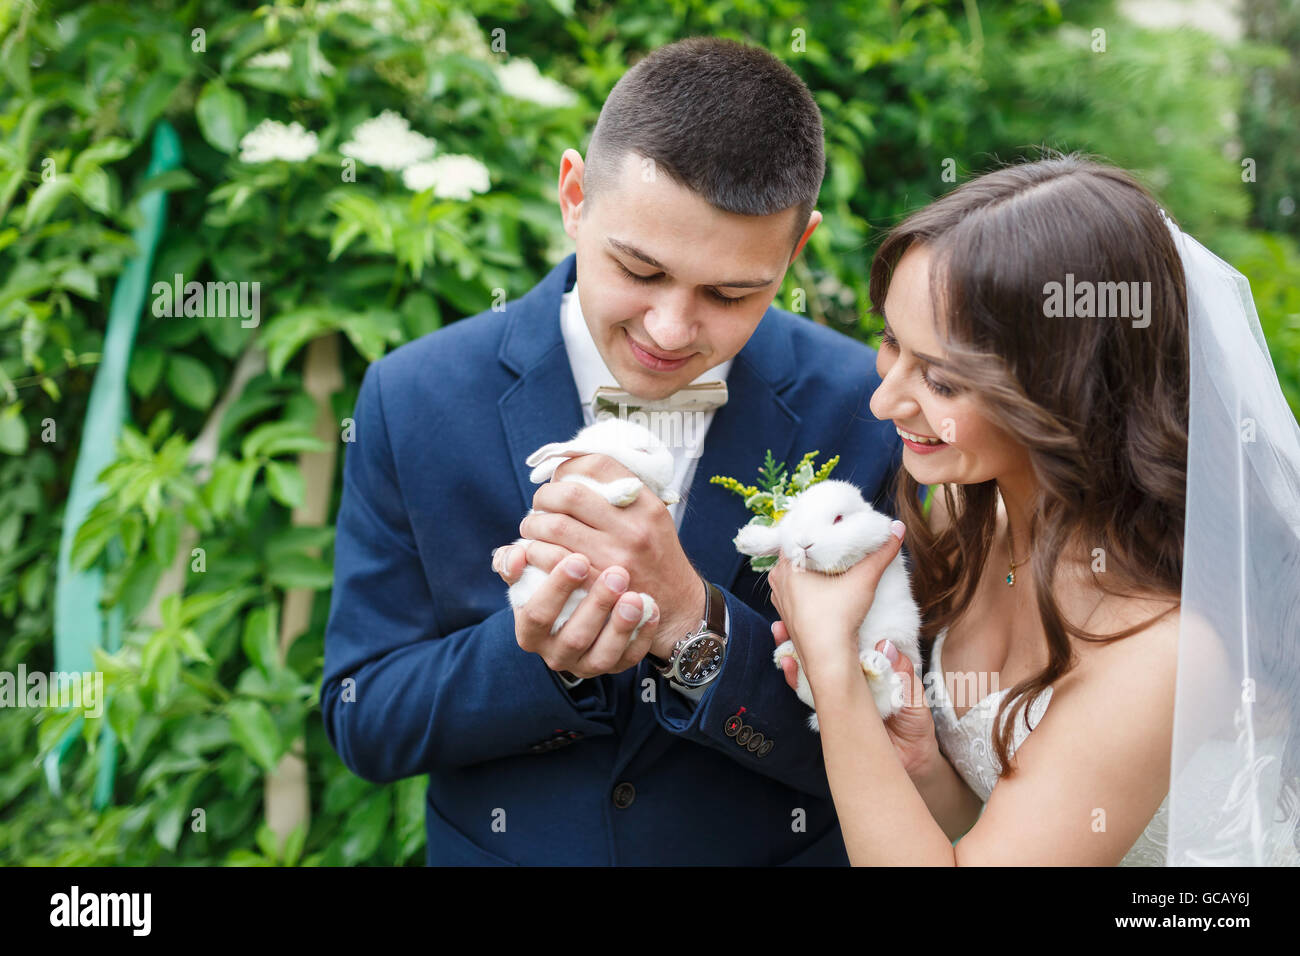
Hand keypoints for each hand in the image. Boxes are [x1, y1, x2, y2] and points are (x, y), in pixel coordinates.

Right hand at [492, 539, 660, 677]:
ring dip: (620, 626)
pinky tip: (651, 608)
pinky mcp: (615, 666)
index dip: (556, 588)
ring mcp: (586, 665)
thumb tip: (517, 556)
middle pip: (574, 636)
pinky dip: (643, 636)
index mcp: (530, 631)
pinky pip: (630, 658)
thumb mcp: (531, 572)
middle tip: (616, 573)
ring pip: (602, 655)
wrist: (584, 604)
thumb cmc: (554, 583)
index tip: (579, 559)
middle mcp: (555, 654)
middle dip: (596, 605)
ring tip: (635, 596)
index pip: (538, 615)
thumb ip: (515, 560)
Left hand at [517, 454, 703, 661]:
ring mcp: (615, 558)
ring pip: (555, 526)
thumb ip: (622, 494)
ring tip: (533, 528)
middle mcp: (632, 528)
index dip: (569, 467)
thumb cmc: (658, 557)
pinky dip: (536, 552)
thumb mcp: (653, 517)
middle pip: (569, 494)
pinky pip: (553, 559)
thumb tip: (574, 472)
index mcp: (645, 504)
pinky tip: (536, 552)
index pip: (597, 465)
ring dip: (534, 524)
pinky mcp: (599, 585)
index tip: (560, 478)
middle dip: (544, 496)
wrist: (678, 606)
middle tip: (540, 504)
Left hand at [767, 522, 904, 689]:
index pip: (797, 533)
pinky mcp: (788, 615)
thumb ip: (881, 553)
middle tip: (837, 534)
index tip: (832, 519)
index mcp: (787, 566)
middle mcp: (778, 581)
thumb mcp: (863, 580)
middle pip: (797, 553)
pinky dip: (809, 583)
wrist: (828, 661)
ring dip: (812, 565)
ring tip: (834, 556)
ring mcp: (781, 599)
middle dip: (816, 544)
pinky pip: (797, 590)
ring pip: (796, 573)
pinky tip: (826, 583)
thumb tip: (897, 529)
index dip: (815, 524)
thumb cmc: (837, 620)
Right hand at [772, 620, 938, 777]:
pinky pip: (810, 694)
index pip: (853, 639)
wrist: (911, 763)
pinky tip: (789, 666)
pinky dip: (796, 680)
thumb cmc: (915, 724)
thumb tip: (887, 647)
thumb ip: (903, 674)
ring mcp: (840, 692)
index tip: (825, 605)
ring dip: (796, 650)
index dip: (838, 623)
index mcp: (875, 665)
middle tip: (792, 616)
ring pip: (813, 667)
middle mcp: (854, 675)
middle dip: (807, 632)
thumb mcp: (914, 695)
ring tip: (782, 634)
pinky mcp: (830, 711)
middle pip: (828, 649)